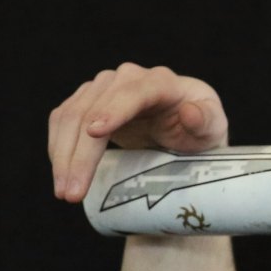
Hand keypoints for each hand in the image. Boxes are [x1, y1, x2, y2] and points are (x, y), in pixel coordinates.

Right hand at [48, 63, 227, 201]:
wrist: (182, 129)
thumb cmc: (199, 129)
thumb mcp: (212, 127)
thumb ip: (206, 120)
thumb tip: (190, 112)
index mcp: (161, 82)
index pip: (134, 92)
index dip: (114, 110)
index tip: (94, 132)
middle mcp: (127, 78)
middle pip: (94, 110)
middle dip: (80, 154)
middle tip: (72, 193)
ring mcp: (103, 87)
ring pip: (71, 116)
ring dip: (62, 155)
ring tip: (64, 192)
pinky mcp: (86, 101)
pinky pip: (62, 121)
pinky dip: (58, 148)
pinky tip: (61, 173)